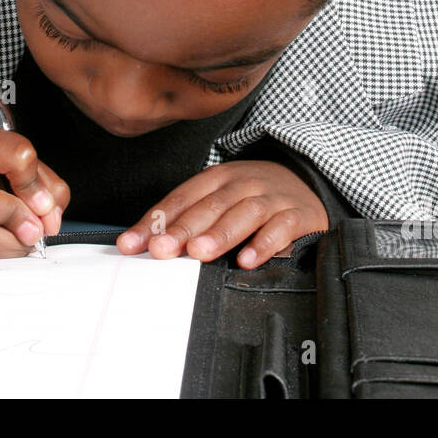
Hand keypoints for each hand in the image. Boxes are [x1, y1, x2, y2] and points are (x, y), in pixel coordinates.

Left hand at [115, 160, 327, 268]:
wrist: (306, 182)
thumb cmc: (252, 197)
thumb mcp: (220, 199)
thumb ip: (188, 220)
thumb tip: (147, 245)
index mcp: (218, 177)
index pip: (181, 198)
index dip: (156, 222)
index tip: (132, 244)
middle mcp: (244, 182)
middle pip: (210, 204)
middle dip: (184, 228)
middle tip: (162, 250)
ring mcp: (273, 196)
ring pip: (245, 212)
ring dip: (220, 233)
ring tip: (200, 253)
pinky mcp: (299, 213)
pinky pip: (282, 227)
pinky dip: (264, 243)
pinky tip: (247, 260)